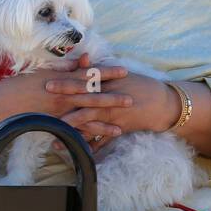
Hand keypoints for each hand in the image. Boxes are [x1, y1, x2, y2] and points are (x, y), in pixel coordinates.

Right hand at [1, 53, 129, 153]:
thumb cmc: (17, 86)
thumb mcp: (41, 71)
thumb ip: (65, 67)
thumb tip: (84, 60)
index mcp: (60, 79)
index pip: (88, 74)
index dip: (106, 72)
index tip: (123, 70)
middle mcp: (62, 95)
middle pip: (92, 95)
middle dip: (112, 97)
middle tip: (132, 98)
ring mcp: (58, 111)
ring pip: (85, 115)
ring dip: (104, 120)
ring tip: (122, 124)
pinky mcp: (52, 124)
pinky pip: (74, 131)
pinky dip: (89, 135)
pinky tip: (101, 139)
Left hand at [48, 63, 180, 145]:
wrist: (165, 104)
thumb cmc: (142, 86)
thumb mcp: (122, 75)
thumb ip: (100, 70)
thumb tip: (82, 61)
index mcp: (110, 83)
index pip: (84, 81)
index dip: (66, 81)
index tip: (48, 82)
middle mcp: (110, 98)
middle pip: (82, 99)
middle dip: (63, 101)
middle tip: (44, 101)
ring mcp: (114, 114)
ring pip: (89, 120)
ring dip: (71, 126)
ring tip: (53, 130)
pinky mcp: (119, 128)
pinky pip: (102, 139)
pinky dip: (90, 145)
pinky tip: (75, 149)